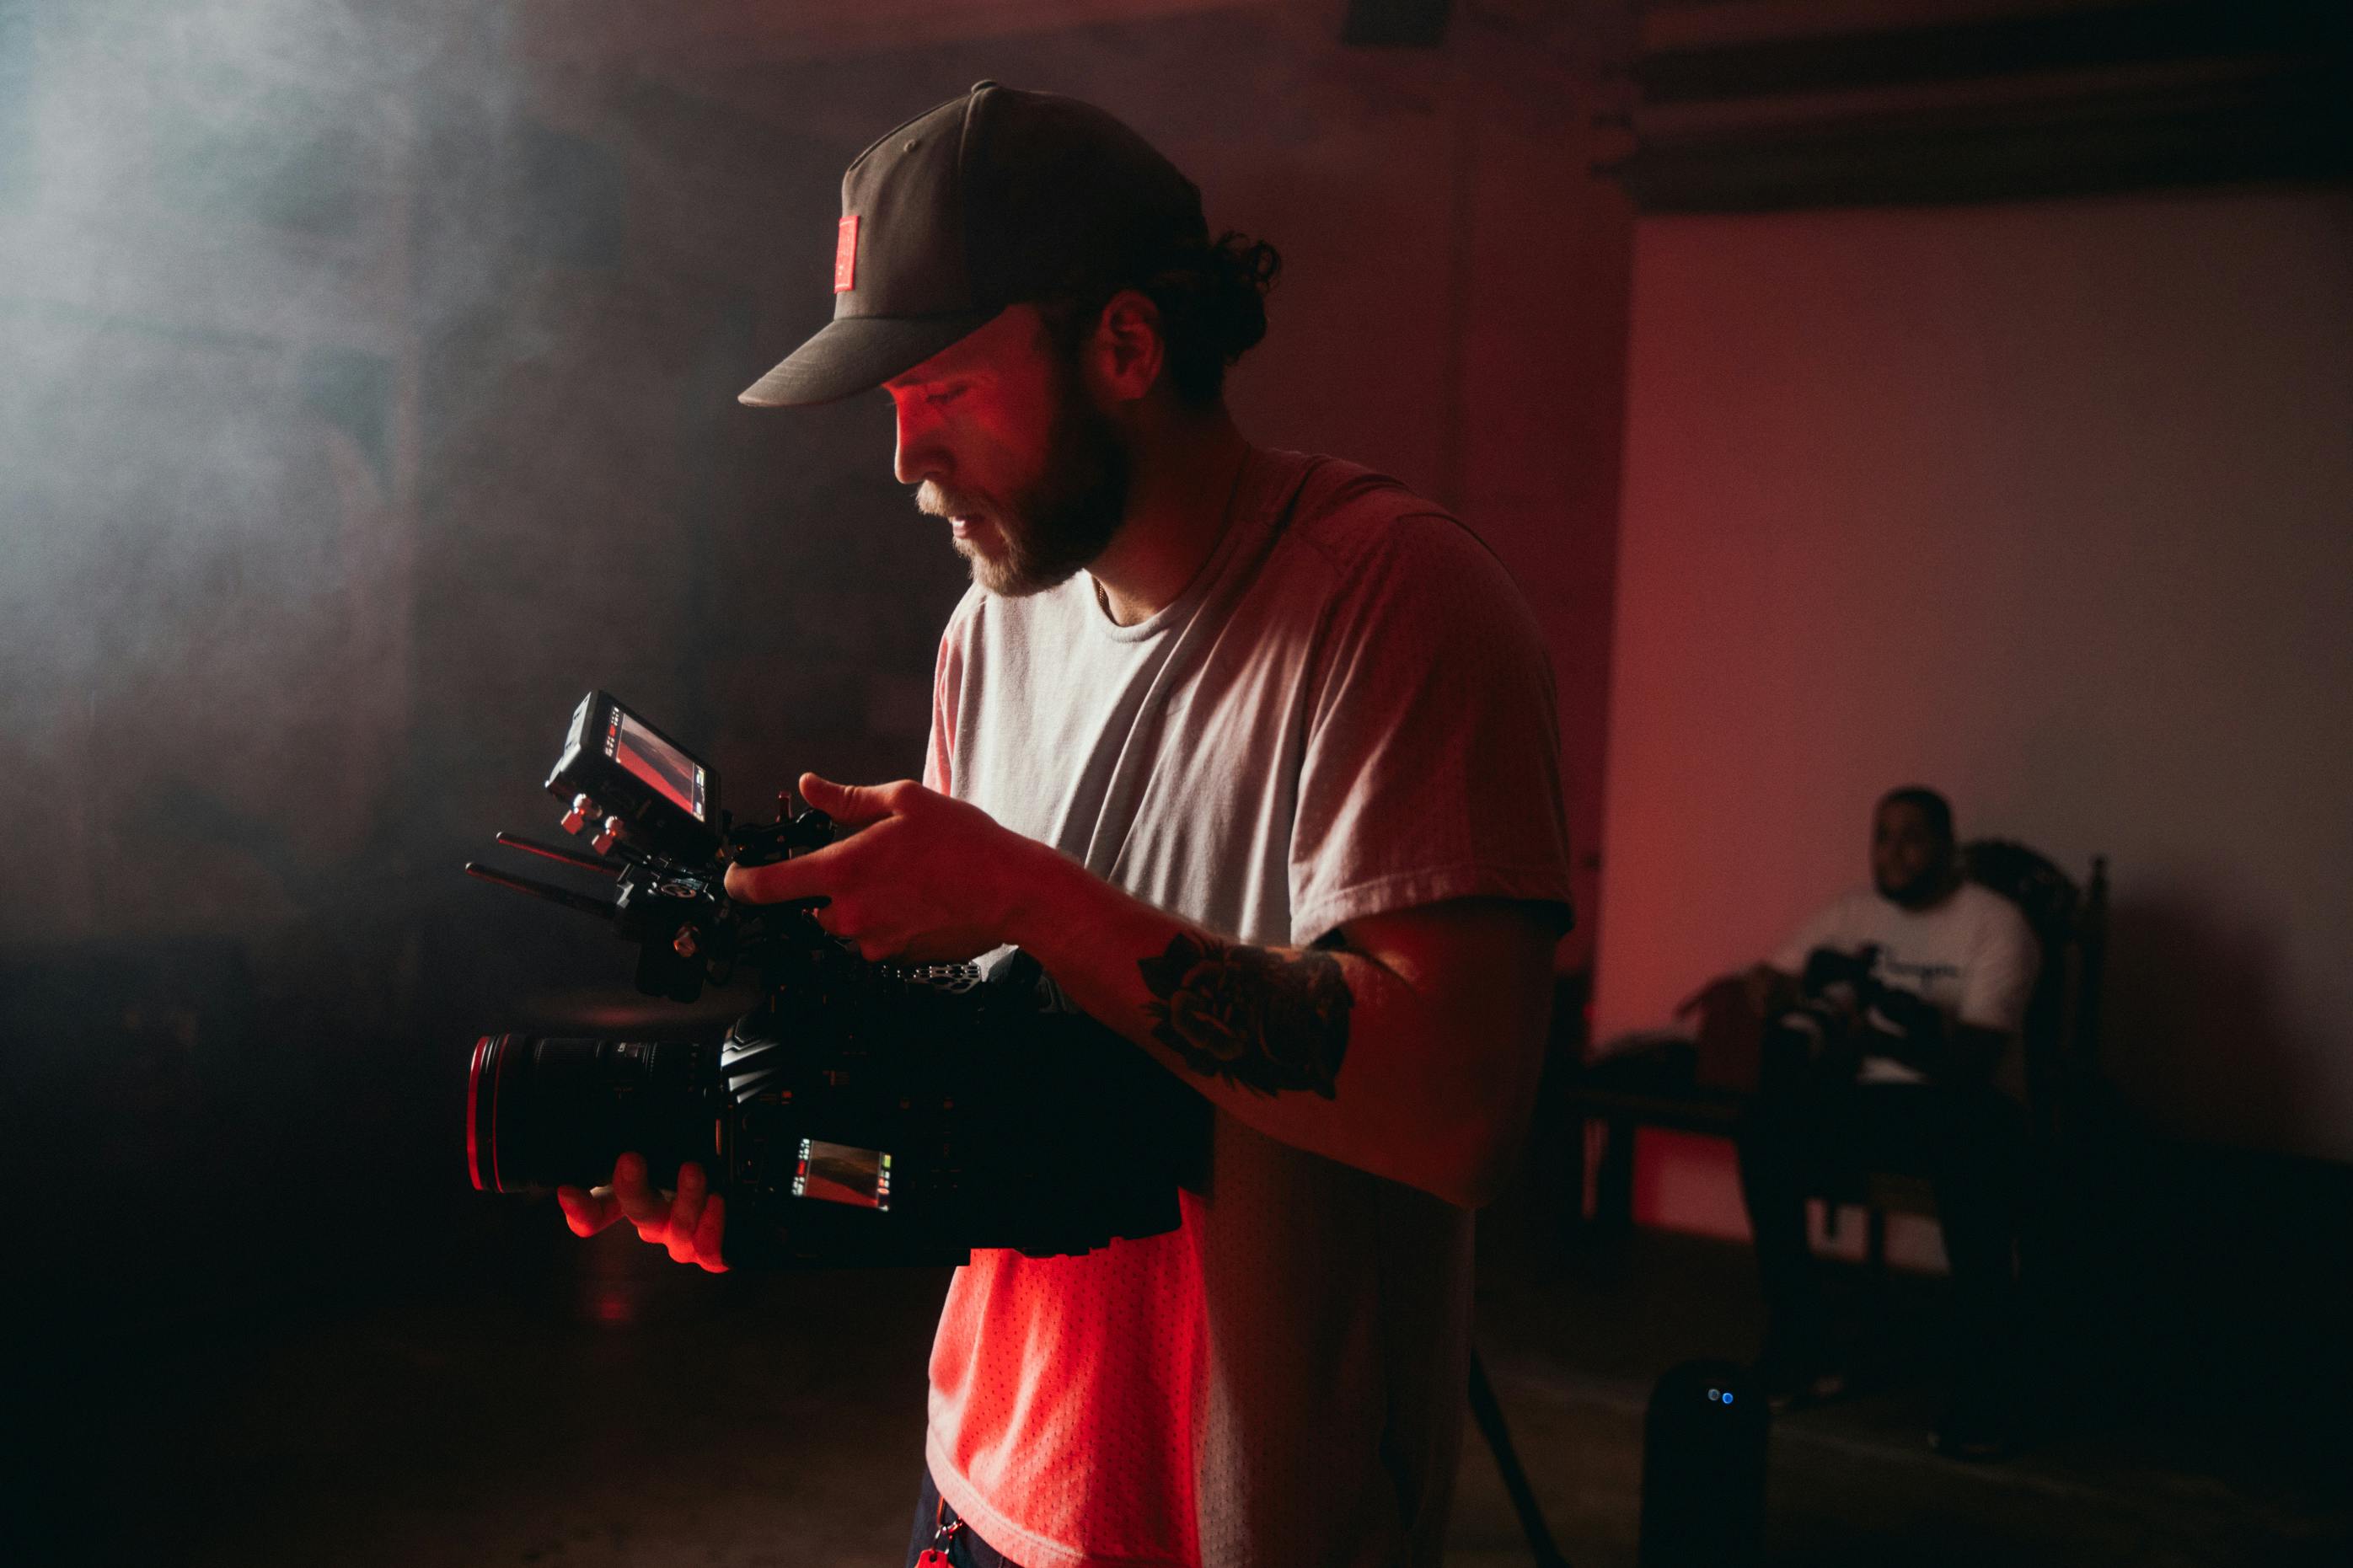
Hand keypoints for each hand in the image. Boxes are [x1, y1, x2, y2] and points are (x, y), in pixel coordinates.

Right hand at [556, 1152, 728, 1272]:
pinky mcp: (712, 1250)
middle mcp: (656, 1222)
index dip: (579, 1209)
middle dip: (631, 1188)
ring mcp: (682, 1238)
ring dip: (685, 1200)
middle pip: (637, 1213)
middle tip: (630, 1160)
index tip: (568, 1190)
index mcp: (634, 1200)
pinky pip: (709, 1253)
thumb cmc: (694, 1162)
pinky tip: (716, 1202)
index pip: (593, 1215)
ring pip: (678, 1232)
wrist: (741, 1180)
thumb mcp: (662, 1148)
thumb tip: (604, 1147)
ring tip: (692, 1171)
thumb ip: (630, 1147)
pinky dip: (712, 1229)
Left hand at [721, 773, 1051, 963]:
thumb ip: (846, 799)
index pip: (766, 886)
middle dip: (832, 886)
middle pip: (811, 905)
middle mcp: (850, 913)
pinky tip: (920, 901)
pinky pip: (874, 940)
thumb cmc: (966, 845)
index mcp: (843, 869)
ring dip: (862, 903)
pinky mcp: (895, 959)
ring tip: (908, 880)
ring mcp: (872, 941)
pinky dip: (887, 921)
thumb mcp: (905, 802)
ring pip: (846, 922)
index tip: (736, 876)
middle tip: (875, 863)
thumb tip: (809, 786)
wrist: (1014, 893)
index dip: (741, 881)